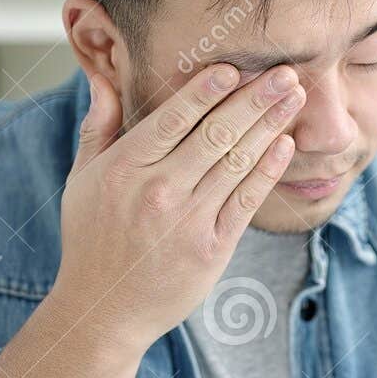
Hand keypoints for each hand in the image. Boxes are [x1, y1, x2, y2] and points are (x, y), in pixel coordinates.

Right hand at [50, 63, 303, 354]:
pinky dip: (267, 169)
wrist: (104, 310)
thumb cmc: (91, 238)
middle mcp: (158, 192)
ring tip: (294, 98)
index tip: (235, 67)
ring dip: (270, 126)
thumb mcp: (81, 179)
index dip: (206, 91)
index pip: (172, 119)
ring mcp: (187, 221)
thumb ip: (98, 126)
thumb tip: (101, 77)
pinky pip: (246, 200)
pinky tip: (284, 144)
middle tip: (285, 72)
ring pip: (236, 162)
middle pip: (215, 134)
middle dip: (254, 99)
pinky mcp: (212, 248)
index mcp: (124, 169)